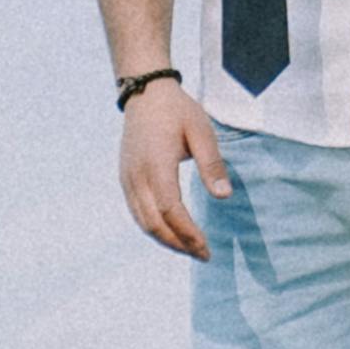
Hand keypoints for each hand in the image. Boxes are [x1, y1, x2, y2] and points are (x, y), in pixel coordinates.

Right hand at [118, 77, 225, 260]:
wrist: (145, 93)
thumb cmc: (178, 111)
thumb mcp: (202, 131)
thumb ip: (212, 164)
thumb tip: (224, 196)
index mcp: (157, 165)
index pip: (171, 210)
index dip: (188, 234)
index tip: (207, 248)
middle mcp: (137, 176)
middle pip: (154, 224)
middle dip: (178, 245)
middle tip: (203, 255)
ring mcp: (127, 179)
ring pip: (143, 222)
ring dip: (166, 240)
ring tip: (190, 249)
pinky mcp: (125, 179)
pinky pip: (137, 212)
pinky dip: (154, 228)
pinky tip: (172, 233)